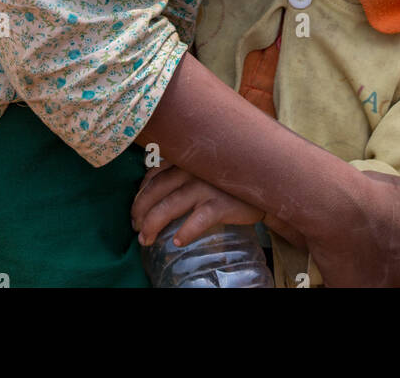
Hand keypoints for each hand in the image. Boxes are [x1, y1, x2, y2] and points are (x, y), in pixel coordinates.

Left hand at [131, 163, 262, 245]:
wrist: (264, 184)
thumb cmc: (226, 177)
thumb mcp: (201, 167)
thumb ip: (180, 171)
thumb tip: (151, 187)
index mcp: (185, 158)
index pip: (153, 175)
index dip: (140, 195)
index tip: (135, 212)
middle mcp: (192, 169)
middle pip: (156, 189)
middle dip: (141, 211)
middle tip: (136, 230)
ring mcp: (206, 186)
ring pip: (171, 204)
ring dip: (154, 223)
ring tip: (146, 240)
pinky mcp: (221, 203)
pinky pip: (199, 219)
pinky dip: (186, 231)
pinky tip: (177, 242)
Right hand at [303, 170, 399, 287]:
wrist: (332, 205)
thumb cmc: (370, 192)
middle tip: (386, 257)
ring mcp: (384, 286)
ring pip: (391, 291)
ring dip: (383, 282)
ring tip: (366, 264)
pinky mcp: (359, 292)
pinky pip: (363, 292)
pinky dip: (359, 284)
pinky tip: (347, 271)